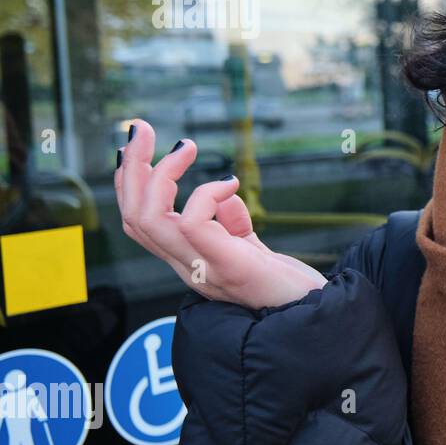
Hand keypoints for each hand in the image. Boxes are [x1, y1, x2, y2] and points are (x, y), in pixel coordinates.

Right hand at [115, 118, 327, 310]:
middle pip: (133, 217)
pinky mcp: (229, 268)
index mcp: (187, 260)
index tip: (139, 145)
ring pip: (148, 219)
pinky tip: (230, 184)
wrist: (316, 315)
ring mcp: (204, 270)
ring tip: (186, 145)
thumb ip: (232, 226)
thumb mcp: (251, 249)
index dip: (129, 183)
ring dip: (160, 173)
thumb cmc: (286, 285)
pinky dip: (205, 193)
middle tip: (140, 128)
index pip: (139, 222)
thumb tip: (224, 194)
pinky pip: (193, 224)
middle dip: (131, 167)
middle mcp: (186, 267)